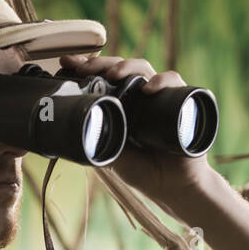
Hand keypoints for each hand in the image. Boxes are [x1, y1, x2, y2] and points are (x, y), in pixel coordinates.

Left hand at [58, 53, 216, 207]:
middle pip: (120, 68)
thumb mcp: (112, 158)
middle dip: (101, 63)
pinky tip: (149, 89)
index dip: (86, 67)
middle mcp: (139, 98)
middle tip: (85, 67)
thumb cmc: (144, 173)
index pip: (102, 79)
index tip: (66, 62)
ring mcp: (160, 97)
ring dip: (127, 66)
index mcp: (121, 106)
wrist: (175, 187)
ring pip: (144, 68)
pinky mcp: (182, 101)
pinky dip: (162, 81)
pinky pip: (174, 82)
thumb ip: (98, 142)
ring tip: (112, 74)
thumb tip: (74, 130)